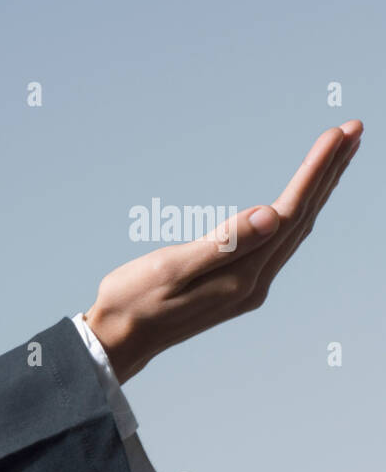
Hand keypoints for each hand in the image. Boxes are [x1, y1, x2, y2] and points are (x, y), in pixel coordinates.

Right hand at [85, 119, 362, 383]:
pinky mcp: (236, 287)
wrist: (116, 342)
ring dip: (318, 191)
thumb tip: (271, 214)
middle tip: (354, 130)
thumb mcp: (170, 269)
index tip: (339, 133)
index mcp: (241, 276)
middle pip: (302, 219)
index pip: (289, 213)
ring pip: (294, 230)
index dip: (316, 171)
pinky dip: (296, 213)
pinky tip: (297, 204)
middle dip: (329, 172)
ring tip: (337, 156)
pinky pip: (279, 243)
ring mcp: (247, 287)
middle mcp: (254, 283)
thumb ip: (222, 244)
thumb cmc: (133, 302)